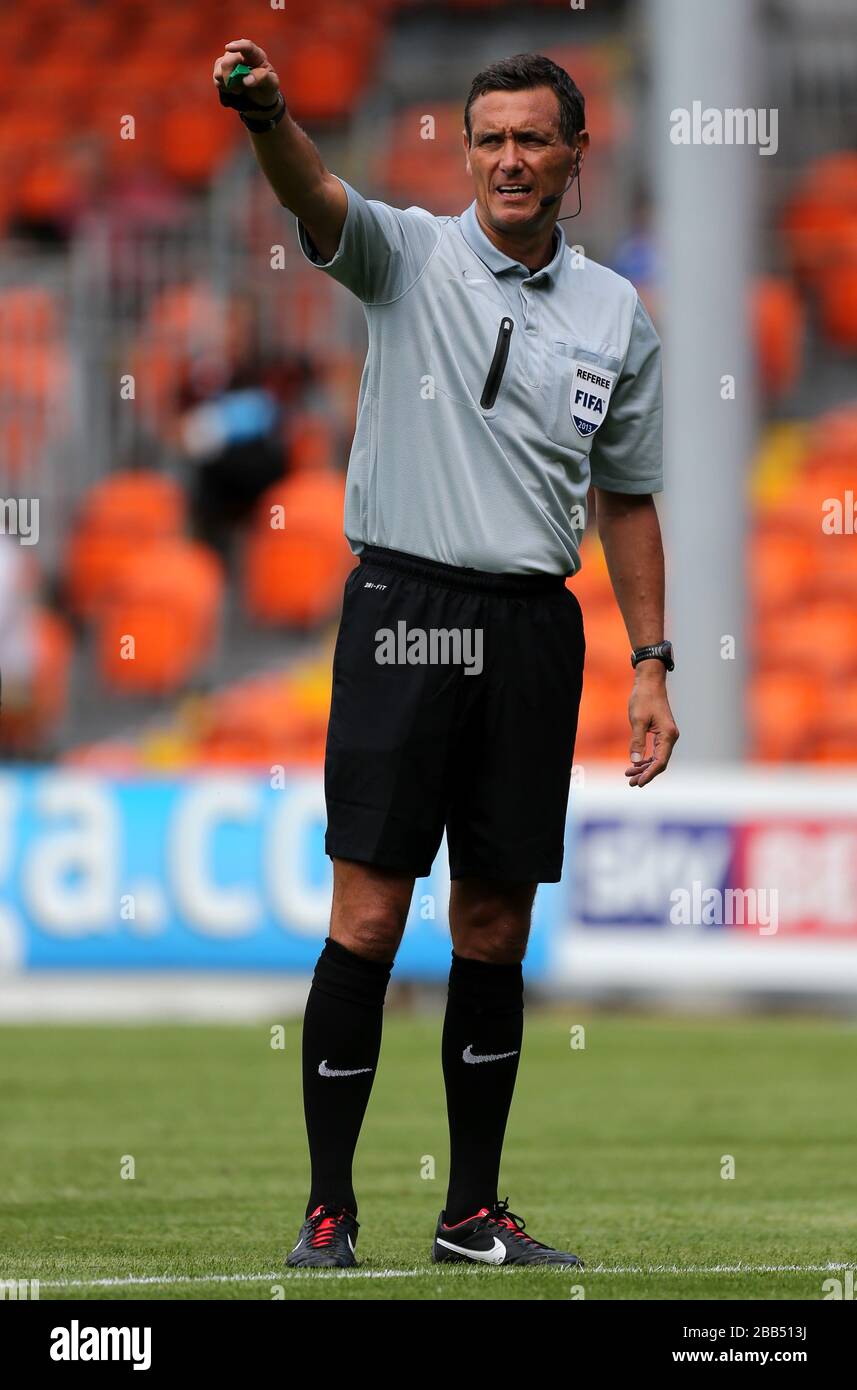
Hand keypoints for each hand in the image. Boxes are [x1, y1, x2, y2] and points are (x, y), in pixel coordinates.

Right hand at [213, 38, 280, 108]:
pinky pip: (216, 78)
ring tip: (239, 89)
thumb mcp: (272, 84)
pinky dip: (224, 87)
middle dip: (230, 77)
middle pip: (227, 61)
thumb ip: (262, 78)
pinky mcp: (220, 70)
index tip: (228, 48)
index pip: (247, 46)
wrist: (260, 96)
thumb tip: (246, 80)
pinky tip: (232, 88)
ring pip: (219, 70)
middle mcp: (240, 55)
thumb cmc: (267, 86)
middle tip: (239, 90)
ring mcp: (228, 61)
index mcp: (255, 54)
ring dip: (228, 84)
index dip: (238, 46)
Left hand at [625, 667, 678, 786]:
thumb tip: (635, 761)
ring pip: (657, 758)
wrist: (650, 683)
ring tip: (629, 775)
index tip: (639, 782)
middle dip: (645, 773)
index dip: (650, 774)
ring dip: (644, 768)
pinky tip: (635, 764)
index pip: (660, 761)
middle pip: (660, 762)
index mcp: (668, 735)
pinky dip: (646, 759)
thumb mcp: (638, 721)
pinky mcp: (661, 733)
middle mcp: (670, 737)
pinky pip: (655, 751)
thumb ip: (637, 741)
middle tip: (631, 782)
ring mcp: (667, 735)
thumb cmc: (644, 699)